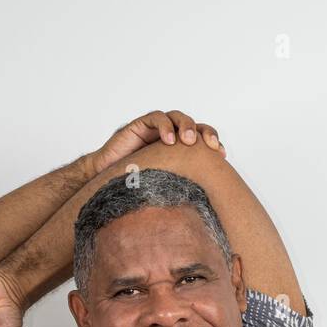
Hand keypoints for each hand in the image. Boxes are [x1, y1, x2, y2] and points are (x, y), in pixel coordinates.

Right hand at [87, 109, 225, 176]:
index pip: (202, 139)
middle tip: (211, 146)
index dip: (214, 143)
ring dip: (186, 126)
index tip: (221, 155)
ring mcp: (155, 129)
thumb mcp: (164, 186)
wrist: (105, 178)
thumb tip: (206, 210)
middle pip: (194, 125)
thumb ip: (181, 186)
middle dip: (205, 133)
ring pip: (177, 117)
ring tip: (188, 141)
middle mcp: (170, 136)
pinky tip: (168, 140)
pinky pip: (156, 118)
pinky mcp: (140, 125)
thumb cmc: (134, 184)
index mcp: (180, 149)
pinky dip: (164, 126)